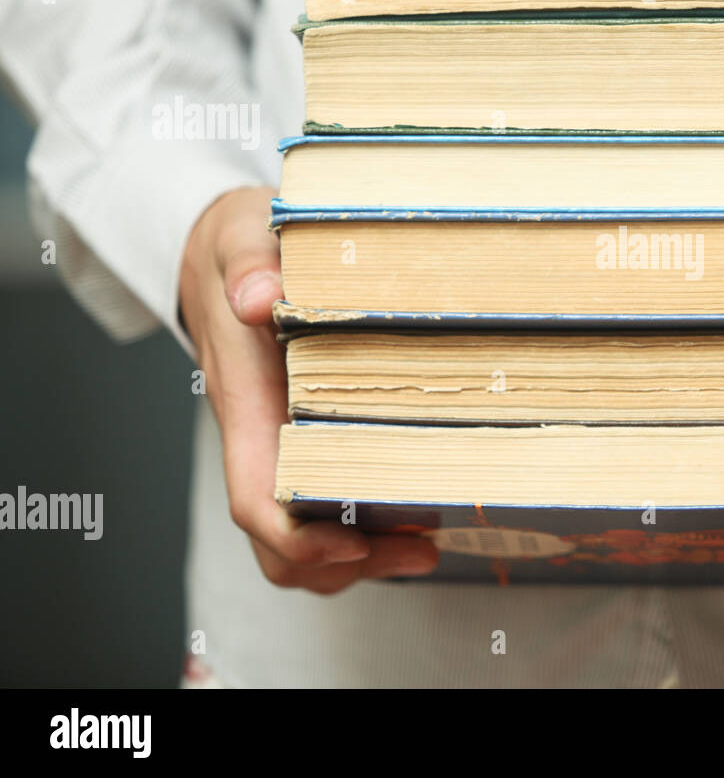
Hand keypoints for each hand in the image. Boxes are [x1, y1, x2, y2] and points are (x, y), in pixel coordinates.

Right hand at [179, 186, 438, 592]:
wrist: (220, 248)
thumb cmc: (235, 245)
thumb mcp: (241, 237)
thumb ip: (249, 263)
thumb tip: (257, 299)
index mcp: (244, 400)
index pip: (255, 498)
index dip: (301, 538)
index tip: (356, 540)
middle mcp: (259, 436)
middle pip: (282, 541)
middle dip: (347, 562)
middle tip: (425, 550)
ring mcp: (281, 442)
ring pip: (302, 535)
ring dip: (362, 555)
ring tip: (427, 542)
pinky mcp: (305, 436)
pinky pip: (323, 504)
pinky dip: (364, 525)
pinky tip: (416, 506)